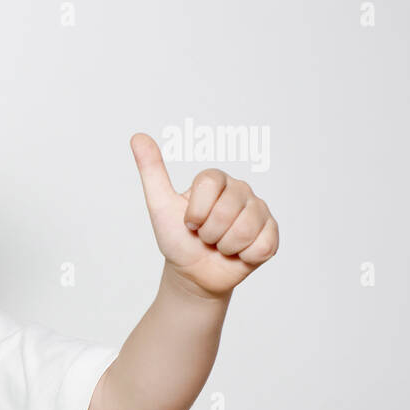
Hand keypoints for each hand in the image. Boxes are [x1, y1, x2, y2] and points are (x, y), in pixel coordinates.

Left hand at [130, 132, 278, 298]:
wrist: (193, 273)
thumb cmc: (177, 240)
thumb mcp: (160, 206)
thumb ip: (152, 170)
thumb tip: (137, 136)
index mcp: (216, 180)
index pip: (209, 183)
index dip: (195, 211)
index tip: (189, 222)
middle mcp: (241, 190)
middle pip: (227, 209)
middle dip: (209, 233)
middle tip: (205, 237)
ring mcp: (259, 211)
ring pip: (245, 230)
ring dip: (225, 246)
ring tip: (220, 245)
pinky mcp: (271, 234)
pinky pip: (262, 246)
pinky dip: (244, 257)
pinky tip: (238, 254)